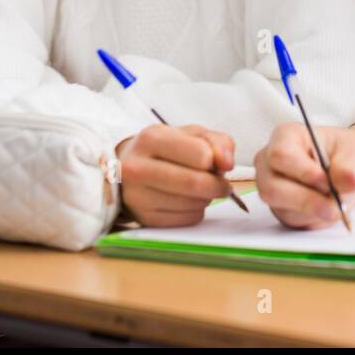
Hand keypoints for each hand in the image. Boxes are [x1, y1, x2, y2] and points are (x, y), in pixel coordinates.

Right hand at [116, 124, 234, 226]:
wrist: (128, 169)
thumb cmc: (166, 149)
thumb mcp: (190, 134)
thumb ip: (217, 142)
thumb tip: (227, 164)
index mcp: (151, 139)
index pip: (201, 154)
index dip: (217, 160)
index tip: (218, 163)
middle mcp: (138, 168)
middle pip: (195, 183)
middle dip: (218, 185)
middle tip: (222, 184)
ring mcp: (137, 196)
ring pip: (194, 204)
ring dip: (207, 198)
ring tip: (199, 188)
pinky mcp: (144, 219)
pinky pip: (188, 219)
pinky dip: (197, 211)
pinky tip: (188, 200)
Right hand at [254, 123, 354, 228]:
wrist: (352, 169)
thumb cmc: (348, 155)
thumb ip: (350, 169)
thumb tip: (349, 181)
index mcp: (286, 137)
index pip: (280, 155)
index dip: (303, 172)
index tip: (327, 182)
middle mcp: (270, 163)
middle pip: (272, 188)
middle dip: (307, 200)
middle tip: (334, 205)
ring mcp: (272, 187)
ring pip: (283, 209)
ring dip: (315, 211)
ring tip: (338, 201)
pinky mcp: (281, 209)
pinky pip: (293, 221)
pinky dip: (315, 219)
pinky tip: (328, 206)